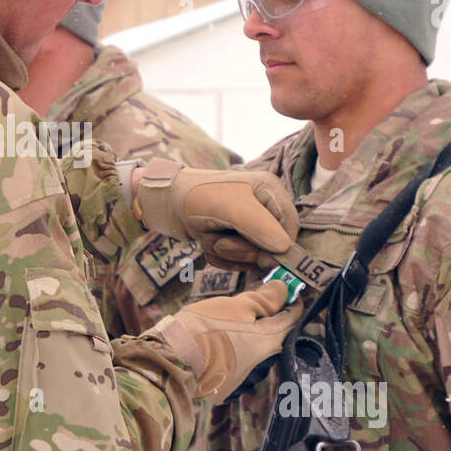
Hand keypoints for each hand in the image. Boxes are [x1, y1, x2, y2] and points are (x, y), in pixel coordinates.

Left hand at [133, 159, 297, 269]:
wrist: (162, 202)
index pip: (289, 228)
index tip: (261, 258)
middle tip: (221, 240)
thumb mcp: (231, 209)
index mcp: (269, 191)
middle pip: (269, 246)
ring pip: (249, 256)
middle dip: (242, 249)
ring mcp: (245, 222)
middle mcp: (261, 206)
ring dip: (226, 252)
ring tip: (209, 234)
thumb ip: (261, 228)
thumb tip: (284, 250)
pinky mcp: (230, 235)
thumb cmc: (197, 197)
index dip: (276, 247)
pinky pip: (233, 259)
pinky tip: (204, 240)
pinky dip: (217, 256)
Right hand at [156, 281, 303, 399]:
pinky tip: (215, 349)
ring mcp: (244, 382)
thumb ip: (264, 298)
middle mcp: (262, 367)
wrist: (171, 358)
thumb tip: (284, 289)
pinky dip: (230, 358)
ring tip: (225, 330)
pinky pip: (235, 369)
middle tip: (247, 309)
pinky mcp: (225, 391)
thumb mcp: (235, 306)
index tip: (289, 295)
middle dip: (264, 325)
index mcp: (269, 343)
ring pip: (253, 356)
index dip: (291, 305)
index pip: (291, 320)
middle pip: (271, 339)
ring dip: (246, 343)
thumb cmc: (205, 328)